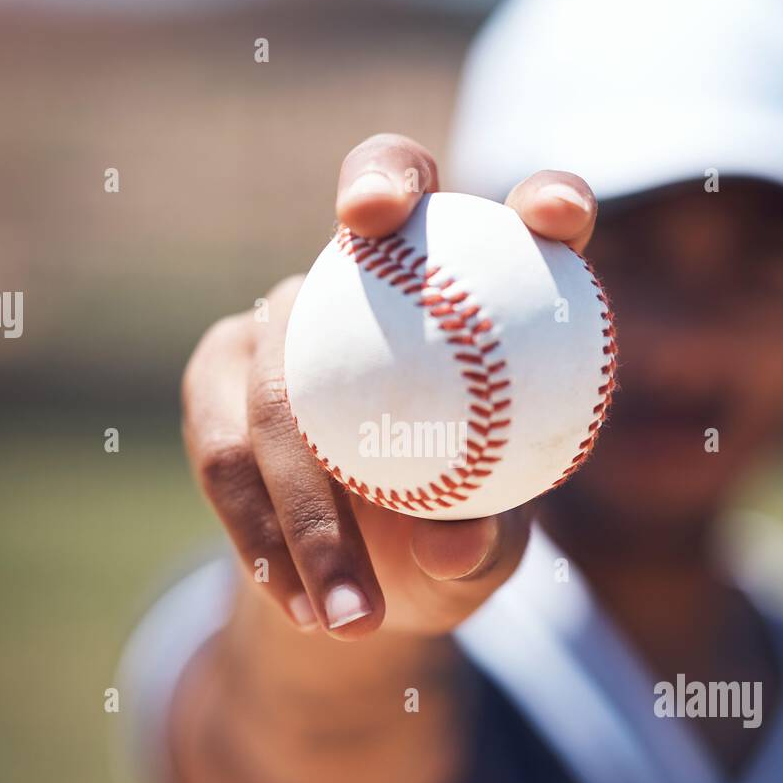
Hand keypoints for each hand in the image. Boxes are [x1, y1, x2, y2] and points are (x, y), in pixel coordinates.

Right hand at [181, 133, 596, 639]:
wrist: (351, 582)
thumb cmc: (443, 541)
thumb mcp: (482, 555)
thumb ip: (481, 540)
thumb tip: (453, 545)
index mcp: (470, 304)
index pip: (521, 224)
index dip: (545, 195)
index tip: (562, 219)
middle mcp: (373, 282)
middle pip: (372, 199)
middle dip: (376, 177)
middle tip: (370, 217)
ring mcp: (289, 321)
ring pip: (284, 368)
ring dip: (308, 494)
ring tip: (352, 605)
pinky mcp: (220, 370)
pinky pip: (226, 448)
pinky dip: (259, 526)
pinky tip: (294, 601)